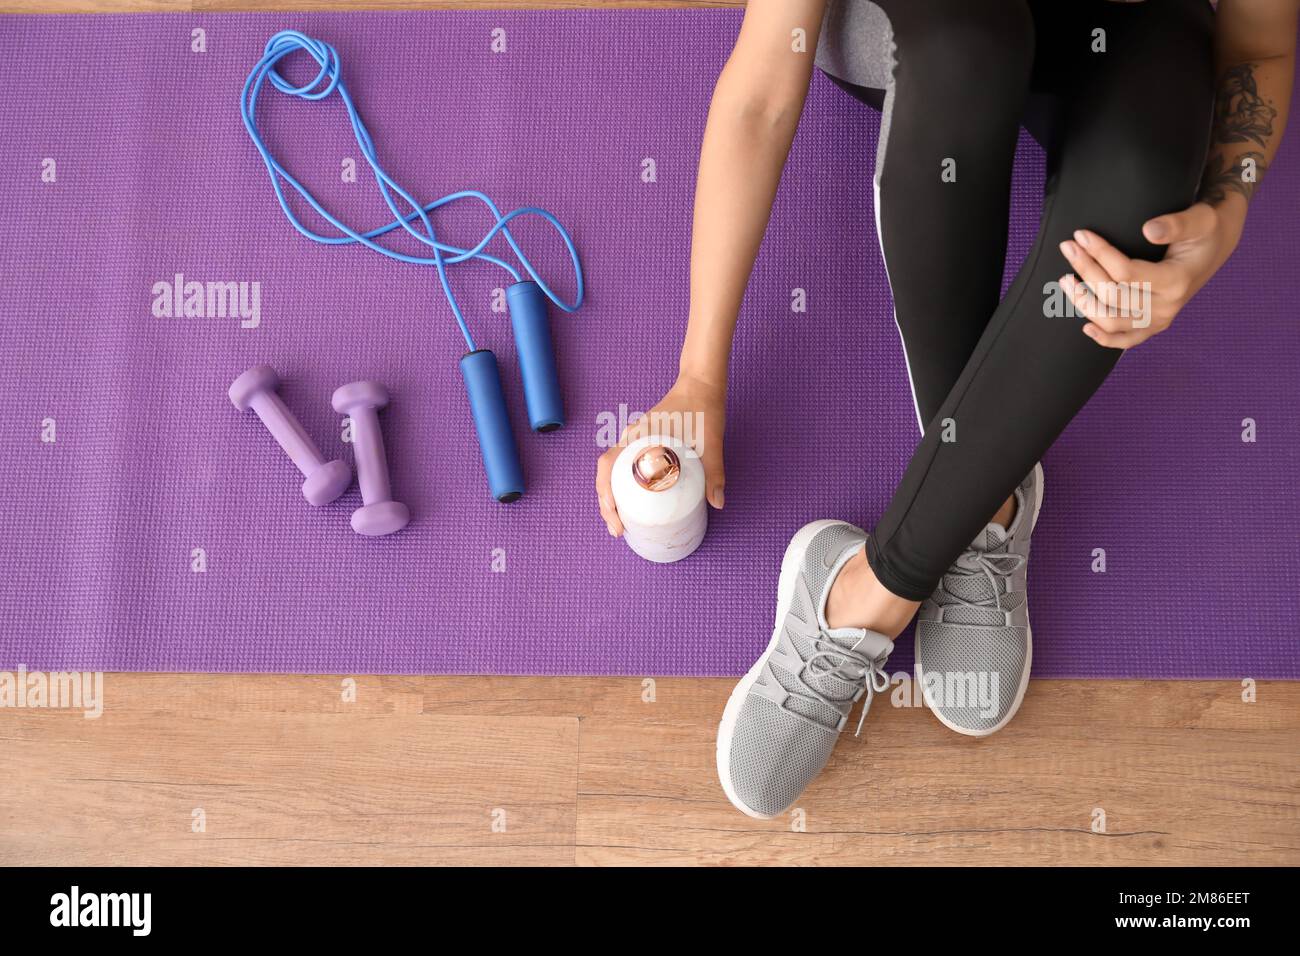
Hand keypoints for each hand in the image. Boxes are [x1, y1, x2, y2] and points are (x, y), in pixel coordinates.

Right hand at [595, 373, 725, 536]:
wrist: (702, 385)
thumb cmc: (702, 408)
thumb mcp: (710, 441)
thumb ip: (714, 471)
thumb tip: (717, 504)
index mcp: (638, 436)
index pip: (607, 466)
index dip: (604, 495)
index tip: (615, 518)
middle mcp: (630, 439)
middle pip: (605, 475)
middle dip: (606, 506)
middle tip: (618, 530)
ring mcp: (635, 441)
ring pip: (612, 472)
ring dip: (611, 497)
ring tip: (621, 523)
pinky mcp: (644, 445)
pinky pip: (625, 468)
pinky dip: (622, 487)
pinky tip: (634, 504)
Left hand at [1058, 198, 1245, 348]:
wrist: (1215, 247)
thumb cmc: (1205, 230)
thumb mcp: (1201, 220)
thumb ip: (1177, 224)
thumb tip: (1149, 230)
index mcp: (1177, 281)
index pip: (1126, 272)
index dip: (1099, 253)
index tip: (1080, 235)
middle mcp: (1167, 306)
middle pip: (1113, 295)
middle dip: (1085, 270)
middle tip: (1068, 247)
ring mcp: (1160, 320)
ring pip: (1111, 321)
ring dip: (1083, 302)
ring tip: (1065, 280)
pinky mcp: (1153, 326)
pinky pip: (1125, 341)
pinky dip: (1104, 338)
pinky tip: (1085, 327)